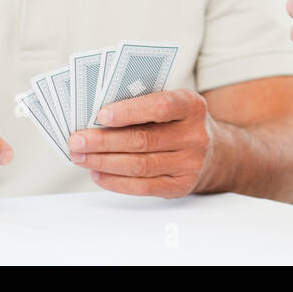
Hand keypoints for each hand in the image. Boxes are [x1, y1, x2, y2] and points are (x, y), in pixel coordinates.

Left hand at [67, 89, 216, 198]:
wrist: (215, 153)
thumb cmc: (180, 123)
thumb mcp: (173, 104)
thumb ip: (144, 105)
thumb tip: (97, 118)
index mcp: (192, 106)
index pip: (160, 107)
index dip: (129, 111)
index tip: (100, 115)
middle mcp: (194, 135)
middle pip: (143, 140)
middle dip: (104, 141)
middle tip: (77, 140)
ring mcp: (190, 164)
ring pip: (139, 165)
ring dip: (104, 162)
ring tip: (81, 157)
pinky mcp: (180, 186)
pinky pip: (143, 187)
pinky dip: (116, 181)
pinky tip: (98, 174)